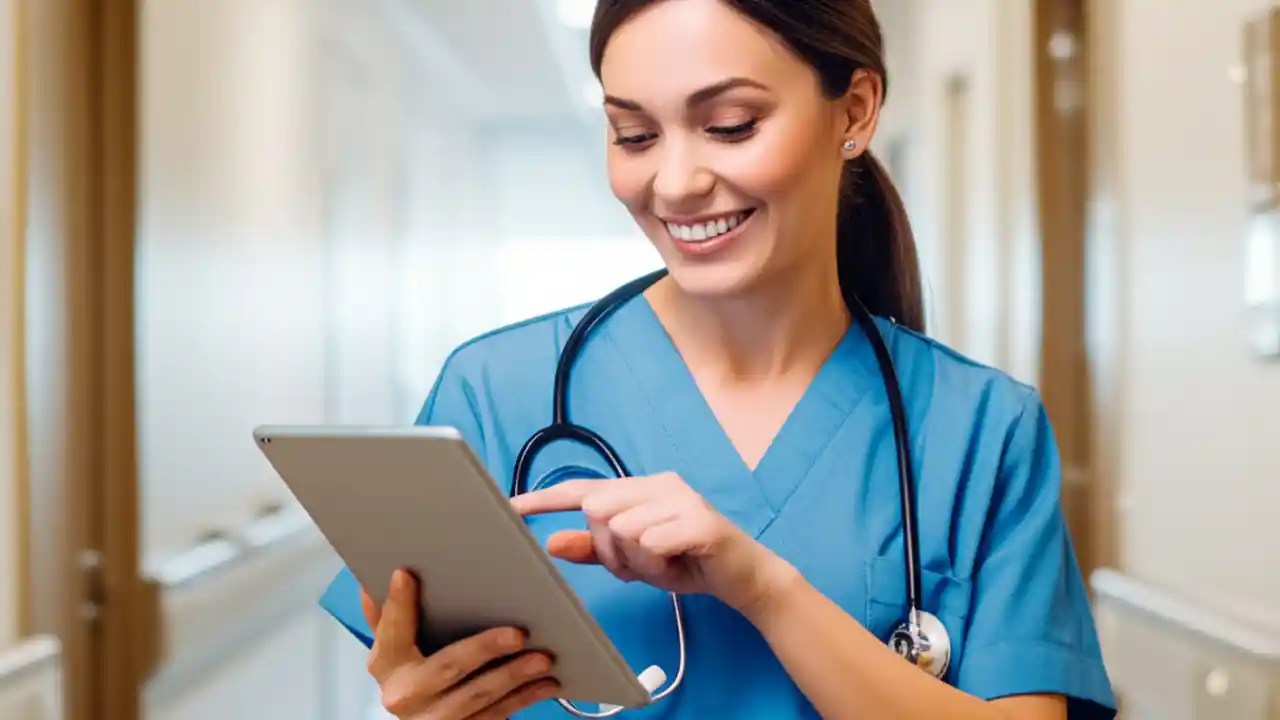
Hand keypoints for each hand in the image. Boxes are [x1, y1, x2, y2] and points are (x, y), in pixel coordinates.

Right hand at [360, 570, 560, 718]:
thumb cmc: (412, 672)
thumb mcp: (394, 645)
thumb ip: (388, 614)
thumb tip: (383, 573)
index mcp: (386, 664)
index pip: (391, 631)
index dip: (398, 604)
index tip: (406, 575)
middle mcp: (405, 695)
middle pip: (447, 667)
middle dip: (484, 649)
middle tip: (518, 633)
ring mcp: (434, 719)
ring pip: (478, 696)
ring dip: (513, 676)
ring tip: (542, 658)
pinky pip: (496, 716)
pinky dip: (524, 698)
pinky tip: (545, 683)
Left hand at [510, 472, 797, 615]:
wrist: (745, 578)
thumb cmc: (688, 563)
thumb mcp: (634, 562)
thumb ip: (594, 551)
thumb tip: (552, 542)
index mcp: (640, 488)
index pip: (582, 489)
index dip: (544, 499)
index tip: (510, 507)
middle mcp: (658, 484)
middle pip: (598, 510)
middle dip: (607, 549)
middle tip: (635, 568)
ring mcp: (680, 498)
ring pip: (622, 529)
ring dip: (635, 561)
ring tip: (663, 565)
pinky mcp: (698, 519)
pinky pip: (651, 542)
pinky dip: (657, 563)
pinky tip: (678, 564)